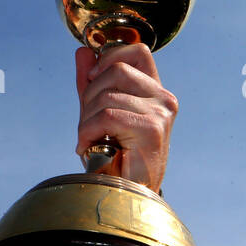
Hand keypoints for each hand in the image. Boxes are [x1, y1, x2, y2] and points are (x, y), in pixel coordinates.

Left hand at [74, 43, 177, 192]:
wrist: (125, 194)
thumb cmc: (113, 158)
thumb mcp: (97, 113)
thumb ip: (91, 83)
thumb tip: (82, 52)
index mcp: (154, 91)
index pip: (137, 51)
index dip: (109, 56)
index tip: (91, 78)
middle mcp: (163, 98)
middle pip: (116, 68)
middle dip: (90, 94)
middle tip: (87, 122)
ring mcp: (161, 112)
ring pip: (108, 95)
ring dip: (87, 120)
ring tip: (89, 139)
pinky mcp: (152, 128)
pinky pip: (107, 116)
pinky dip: (88, 131)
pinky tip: (89, 146)